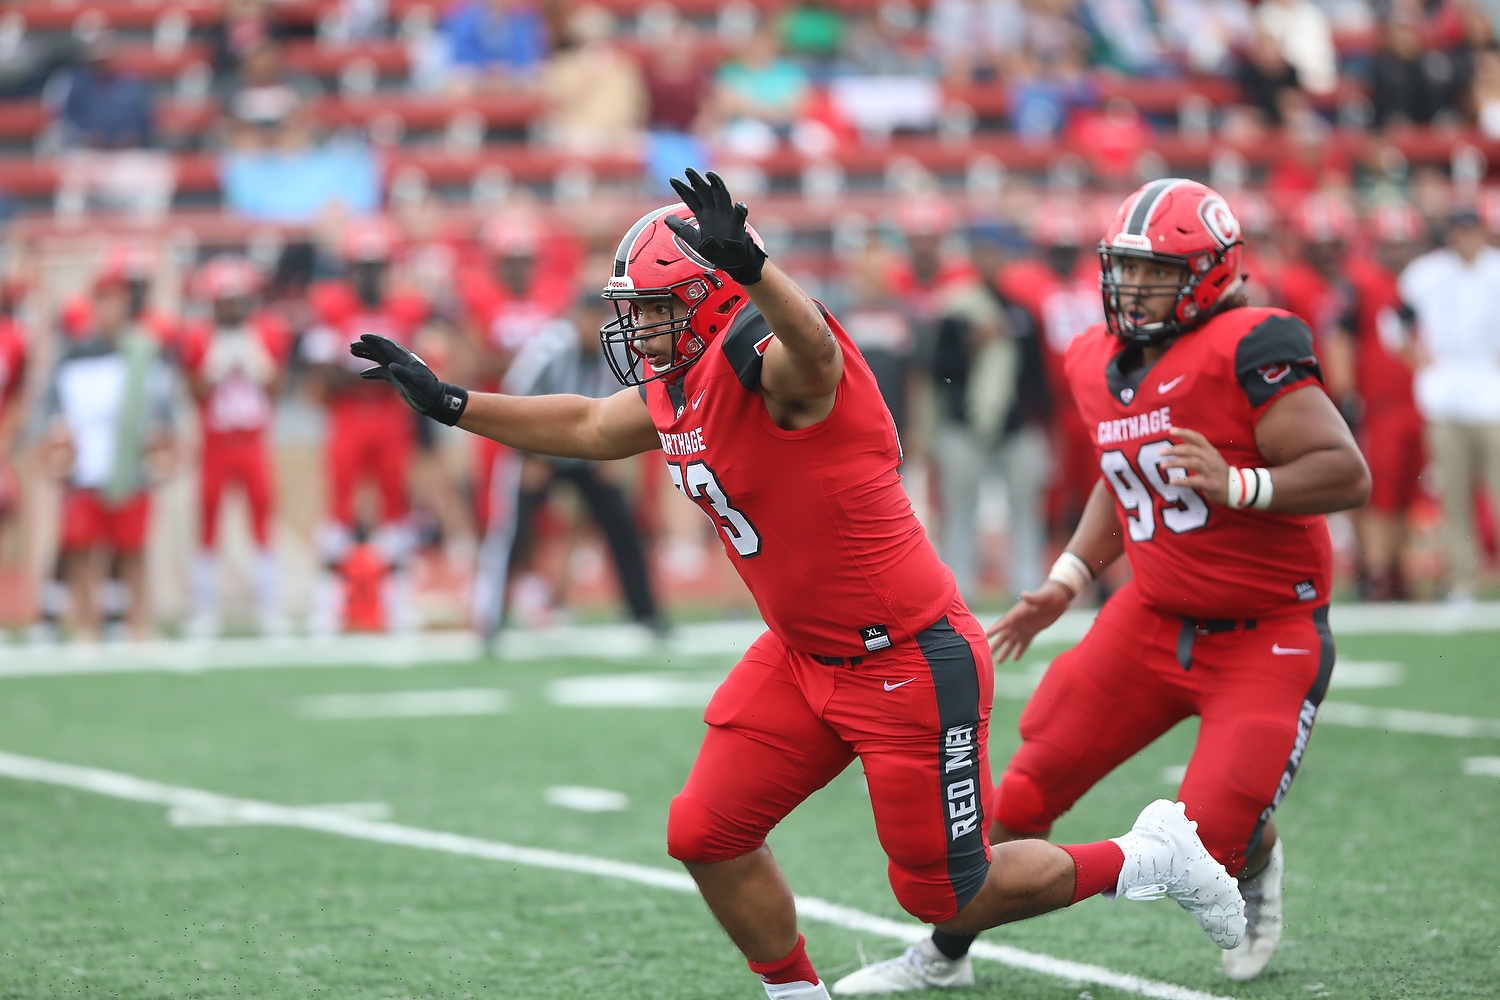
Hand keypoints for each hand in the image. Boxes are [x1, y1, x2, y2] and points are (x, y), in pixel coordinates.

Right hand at [350, 333, 468, 425]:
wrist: (434, 400)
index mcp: (404, 359)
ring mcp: (398, 369)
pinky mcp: (397, 379)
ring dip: (367, 355)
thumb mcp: (415, 383)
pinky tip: (363, 375)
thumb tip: (390, 366)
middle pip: (381, 350)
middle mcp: (400, 361)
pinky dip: (372, 373)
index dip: (374, 340)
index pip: (387, 345)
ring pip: (379, 359)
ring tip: (352, 352)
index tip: (362, 336)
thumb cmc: (427, 391)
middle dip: (366, 346)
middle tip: (351, 346)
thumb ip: (404, 374)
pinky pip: (382, 373)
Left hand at [665, 168, 766, 284]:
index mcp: (704, 214)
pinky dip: (741, 210)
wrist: (733, 262)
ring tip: (711, 174)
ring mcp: (726, 217)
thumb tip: (666, 218)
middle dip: (697, 181)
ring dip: (718, 186)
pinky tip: (740, 205)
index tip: (672, 179)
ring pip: (722, 197)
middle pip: (705, 193)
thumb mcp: (694, 239)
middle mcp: (715, 212)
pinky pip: (740, 216)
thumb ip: (681, 228)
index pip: (692, 198)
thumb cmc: (715, 249)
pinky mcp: (737, 226)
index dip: (683, 189)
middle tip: (688, 169)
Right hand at [986, 581, 1073, 662]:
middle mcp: (1018, 622)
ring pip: (1012, 642)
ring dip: (1005, 651)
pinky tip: (1014, 660)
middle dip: (996, 644)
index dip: (994, 629)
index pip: (1003, 623)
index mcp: (1018, 613)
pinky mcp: (1033, 632)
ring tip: (998, 662)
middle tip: (987, 654)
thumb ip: (1032, 598)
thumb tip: (1024, 594)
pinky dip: (1019, 651)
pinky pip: (1024, 644)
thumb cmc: (1049, 595)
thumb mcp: (1042, 597)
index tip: (984, 636)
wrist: (1058, 598)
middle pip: (1004, 635)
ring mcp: (1025, 627)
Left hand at [1160, 427, 1229, 504]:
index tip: (1170, 431)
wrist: (1238, 488)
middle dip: (1175, 450)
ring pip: (1193, 463)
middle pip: (1191, 450)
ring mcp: (1211, 471)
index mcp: (1210, 450)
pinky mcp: (1211, 484)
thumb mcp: (1211, 456)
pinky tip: (1172, 481)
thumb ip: (1197, 448)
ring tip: (1163, 465)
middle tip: (1160, 452)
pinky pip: (1195, 481)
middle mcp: (1211, 458)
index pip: (1197, 438)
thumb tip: (1183, 437)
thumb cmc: (1219, 471)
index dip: (1184, 433)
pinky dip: (1183, 481)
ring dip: (1176, 463)